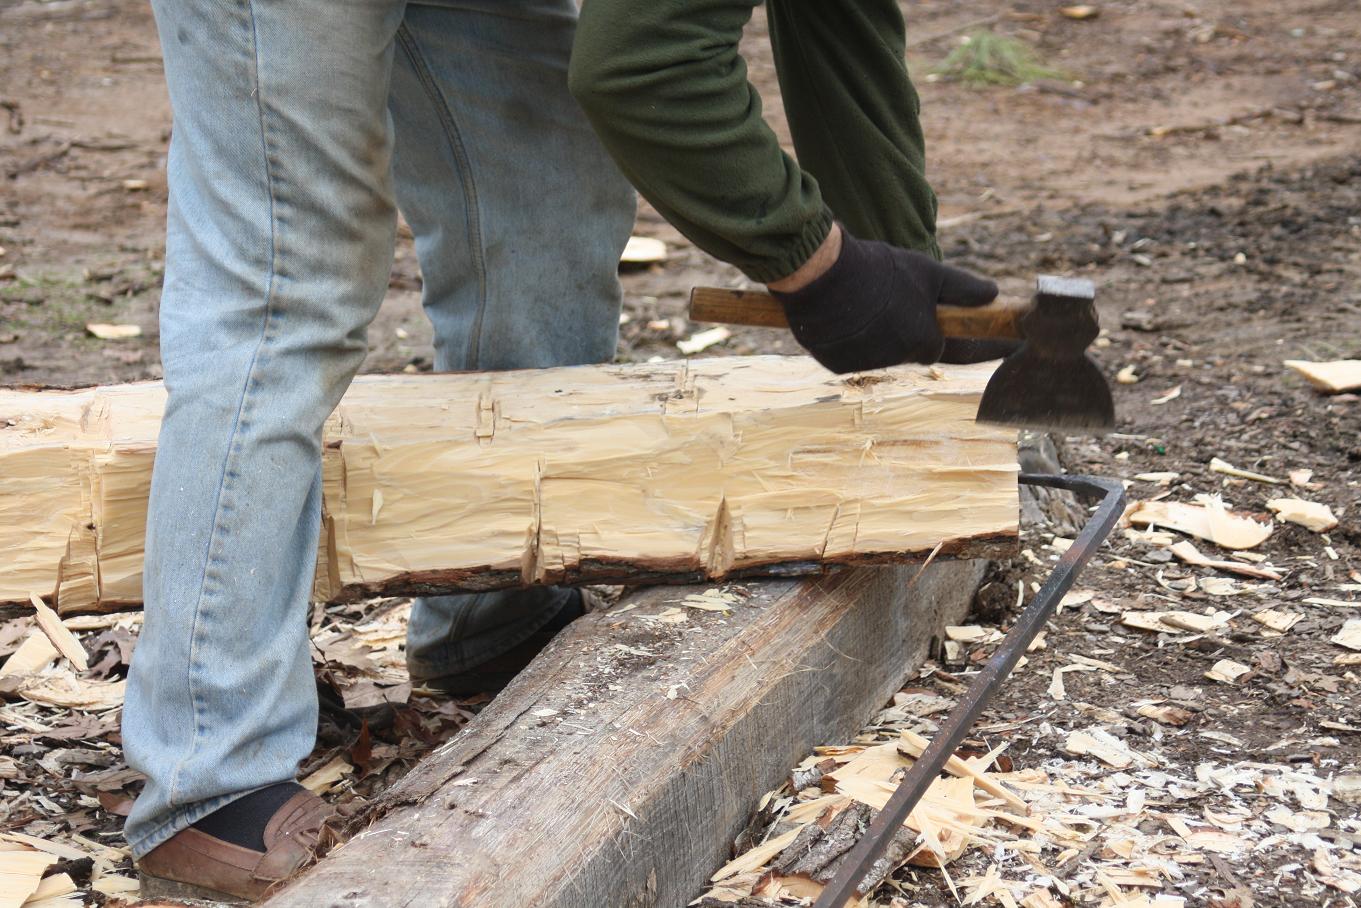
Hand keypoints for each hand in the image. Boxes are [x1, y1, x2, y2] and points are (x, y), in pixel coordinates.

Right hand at [769, 227, 1001, 372]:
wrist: (823, 273)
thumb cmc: (881, 270)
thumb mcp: (928, 271)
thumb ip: (962, 288)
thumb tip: (993, 295)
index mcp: (922, 340)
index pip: (939, 348)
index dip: (934, 333)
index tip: (926, 320)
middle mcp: (896, 359)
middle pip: (907, 352)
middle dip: (902, 332)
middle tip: (889, 303)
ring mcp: (865, 364)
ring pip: (878, 355)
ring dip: (876, 337)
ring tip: (863, 304)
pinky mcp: (837, 365)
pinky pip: (850, 357)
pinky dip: (849, 342)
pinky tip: (842, 317)